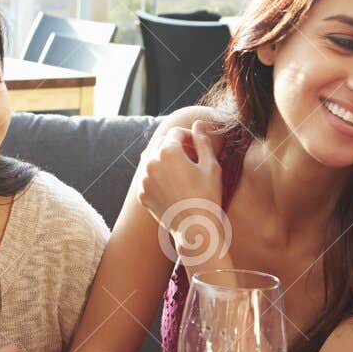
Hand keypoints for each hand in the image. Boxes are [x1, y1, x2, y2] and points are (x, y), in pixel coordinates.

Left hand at [136, 120, 227, 258]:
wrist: (195, 229)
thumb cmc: (208, 196)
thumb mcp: (210, 166)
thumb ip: (202, 141)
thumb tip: (198, 123)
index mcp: (168, 151)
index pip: (176, 133)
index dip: (189, 136)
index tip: (197, 145)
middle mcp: (151, 162)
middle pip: (162, 144)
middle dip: (175, 146)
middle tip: (190, 157)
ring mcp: (144, 180)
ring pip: (152, 160)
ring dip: (165, 160)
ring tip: (182, 171)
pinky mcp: (141, 194)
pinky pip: (148, 178)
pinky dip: (158, 177)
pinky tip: (173, 186)